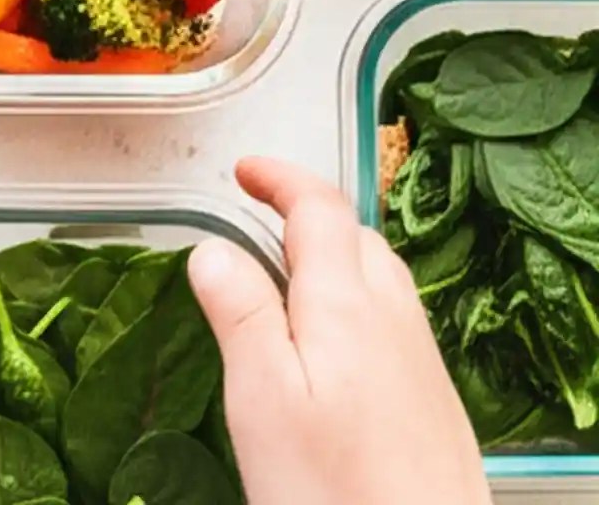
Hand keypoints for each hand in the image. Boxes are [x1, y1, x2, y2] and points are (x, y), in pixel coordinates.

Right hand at [188, 158, 490, 504]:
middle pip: (355, 234)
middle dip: (306, 212)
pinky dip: (356, 297)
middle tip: (258, 216)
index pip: (318, 209)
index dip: (281, 178)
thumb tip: (213, 248)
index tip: (244, 171)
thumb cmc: (333, 488)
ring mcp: (419, 354)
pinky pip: (393, 316)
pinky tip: (333, 341)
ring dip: (335, 252)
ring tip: (289, 268)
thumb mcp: (262, 398)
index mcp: (345, 304)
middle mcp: (392, 316)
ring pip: (379, 274)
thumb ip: (240, 314)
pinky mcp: (431, 392)